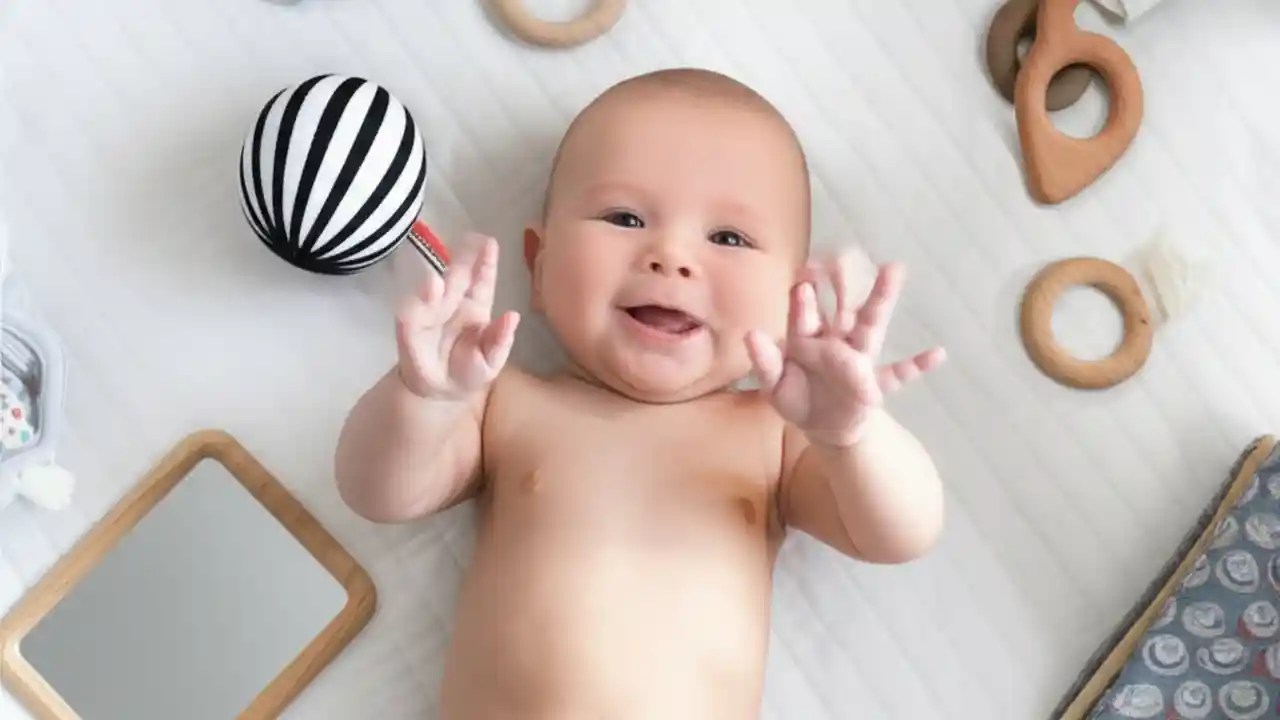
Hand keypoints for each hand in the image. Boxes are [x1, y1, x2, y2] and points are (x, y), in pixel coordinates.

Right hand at [396, 233, 519, 399]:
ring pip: (432, 292)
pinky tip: (421, 297)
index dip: (485, 261)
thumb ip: (500, 340)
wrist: (441, 390)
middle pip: (456, 277)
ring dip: (434, 286)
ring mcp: (430, 312)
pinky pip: (411, 314)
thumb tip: (513, 316)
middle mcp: (452, 302)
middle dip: (461, 259)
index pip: (481, 280)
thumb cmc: (470, 370)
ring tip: (437, 282)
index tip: (489, 242)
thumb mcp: (491, 361)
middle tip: (468, 239)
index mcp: (476, 306)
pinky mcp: (410, 327)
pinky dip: (417, 304)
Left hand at [745, 255, 944, 446]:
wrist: (823, 426)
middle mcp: (836, 341)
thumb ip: (764, 361)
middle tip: (848, 253)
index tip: (803, 280)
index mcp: (808, 338)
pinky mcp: (874, 384)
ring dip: (881, 300)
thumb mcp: (773, 385)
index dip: (804, 298)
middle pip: (843, 307)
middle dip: (846, 283)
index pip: (805, 313)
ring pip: (871, 326)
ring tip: (894, 269)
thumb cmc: (797, 398)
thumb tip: (751, 334)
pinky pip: (898, 374)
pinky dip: (917, 366)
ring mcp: (858, 359)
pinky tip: (938, 353)